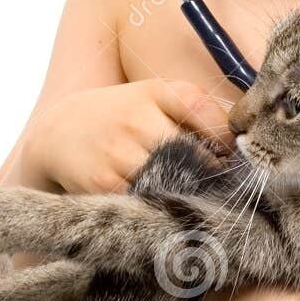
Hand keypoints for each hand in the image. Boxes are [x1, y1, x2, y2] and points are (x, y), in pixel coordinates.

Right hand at [26, 80, 235, 195]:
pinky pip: (145, 202)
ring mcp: (118, 151)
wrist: (56, 134)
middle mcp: (136, 117)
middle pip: (193, 153)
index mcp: (155, 91)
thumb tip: (243, 142)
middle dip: (211, 173)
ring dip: (188, 194)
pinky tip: (163, 209)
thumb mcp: (152, 98)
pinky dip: (159, 209)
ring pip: (172, 181)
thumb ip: (194, 112)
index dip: (225, 139)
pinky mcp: (102, 183)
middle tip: (222, 187)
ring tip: (194, 200)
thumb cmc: (119, 117)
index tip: (233, 156)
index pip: (203, 111)